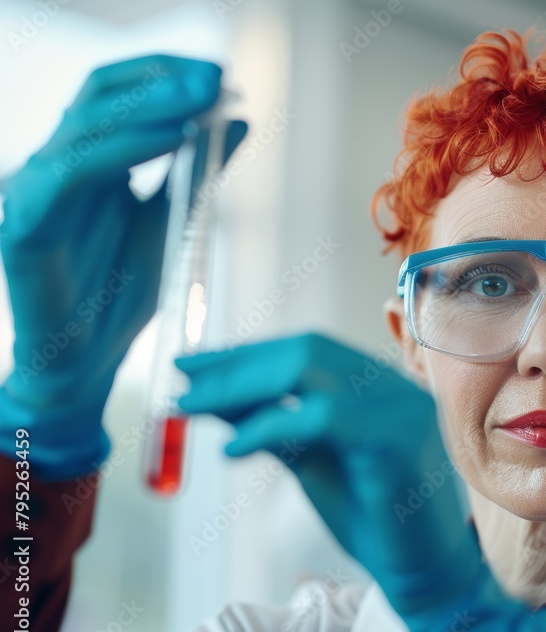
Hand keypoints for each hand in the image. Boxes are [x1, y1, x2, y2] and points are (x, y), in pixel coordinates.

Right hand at [0, 55, 246, 478]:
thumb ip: (202, 171)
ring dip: (150, 105)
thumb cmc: (123, 295)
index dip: (164, 75)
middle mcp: (57, 167)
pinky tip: (171, 138)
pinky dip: (123, 148)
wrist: (88, 362)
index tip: (220, 74)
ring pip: (85, 125)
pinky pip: (72, 174)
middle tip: (217, 77)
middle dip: (162, 79)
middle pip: (100, 95)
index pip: (117, 93)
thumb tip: (239, 118)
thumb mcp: (178, 221)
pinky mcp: (25, 227)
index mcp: (89, 163)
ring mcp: (35, 193)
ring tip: (201, 98)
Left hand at [175, 332, 545, 631]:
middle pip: (306, 351)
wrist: (421, 569)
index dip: (247, 353)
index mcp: (377, 384)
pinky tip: (232, 448)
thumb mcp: (309, 460)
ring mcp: (402, 406)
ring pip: (311, 372)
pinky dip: (269, 425)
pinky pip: (323, 416)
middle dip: (237, 363)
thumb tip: (212, 397)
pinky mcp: (399, 438)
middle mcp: (394, 384)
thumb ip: (270, 424)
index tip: (193, 365)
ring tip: (191, 408)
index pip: (307, 349)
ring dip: (242, 387)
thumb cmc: (369, 515)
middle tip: (183, 379)